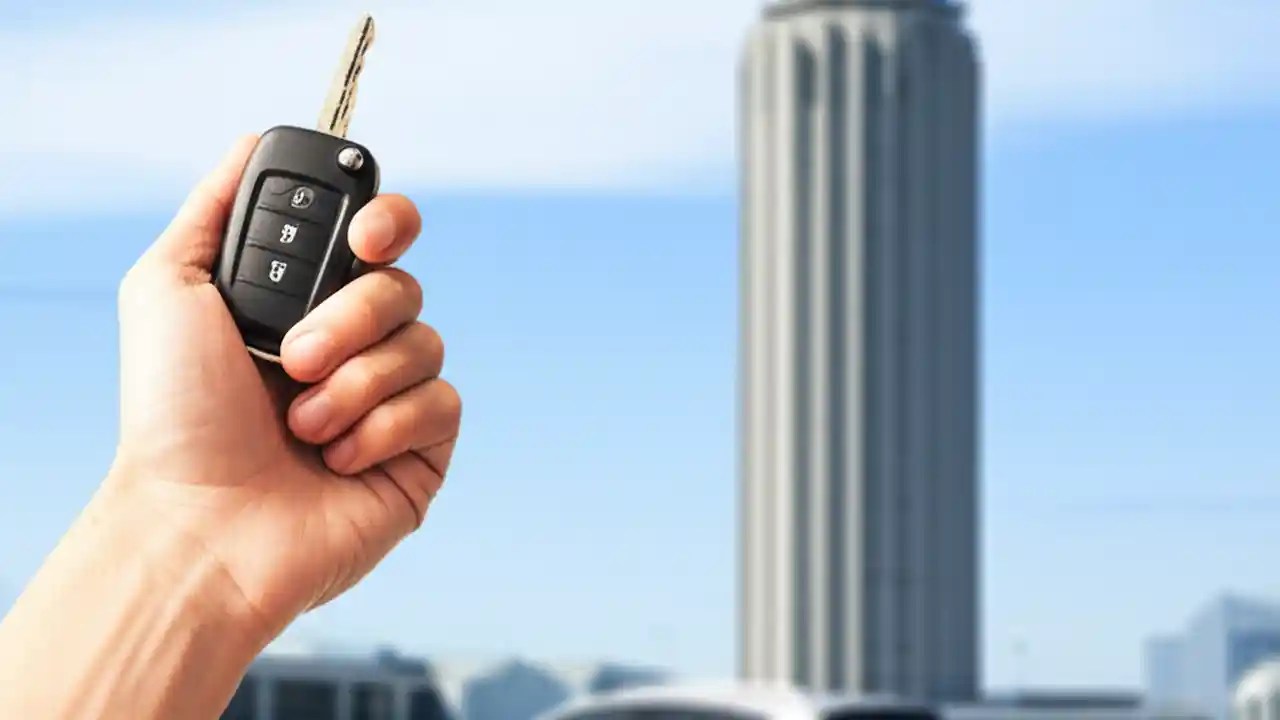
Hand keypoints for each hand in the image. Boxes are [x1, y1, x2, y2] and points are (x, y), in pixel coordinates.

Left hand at [110, 134, 460, 641]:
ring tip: (302, 423)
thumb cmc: (174, 418)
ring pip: (424, 343)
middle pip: (404, 284)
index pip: (377, 236)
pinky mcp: (421, 451)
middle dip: (351, 317)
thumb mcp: (166, 288)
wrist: (199, 524)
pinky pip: (441, 403)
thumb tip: (254, 141)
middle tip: (294, 356)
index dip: (386, 220)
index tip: (364, 236)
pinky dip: (383, 426)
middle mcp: (353, 346)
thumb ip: (214, 209)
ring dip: (356, 382)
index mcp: (305, 304)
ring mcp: (390, 399)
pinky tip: (337, 457)